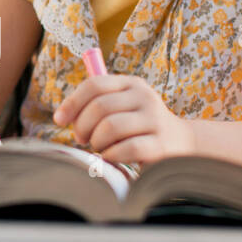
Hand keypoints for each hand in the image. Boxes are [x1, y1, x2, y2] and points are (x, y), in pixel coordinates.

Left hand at [52, 74, 194, 164]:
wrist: (182, 144)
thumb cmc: (139, 127)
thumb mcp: (122, 107)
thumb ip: (95, 105)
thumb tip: (61, 116)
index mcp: (131, 84)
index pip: (94, 84)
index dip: (72, 102)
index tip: (59, 120)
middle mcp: (145, 97)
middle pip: (99, 107)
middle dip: (82, 126)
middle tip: (83, 139)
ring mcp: (155, 120)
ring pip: (110, 127)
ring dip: (97, 142)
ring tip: (101, 147)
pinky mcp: (161, 144)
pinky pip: (126, 148)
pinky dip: (111, 155)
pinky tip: (112, 157)